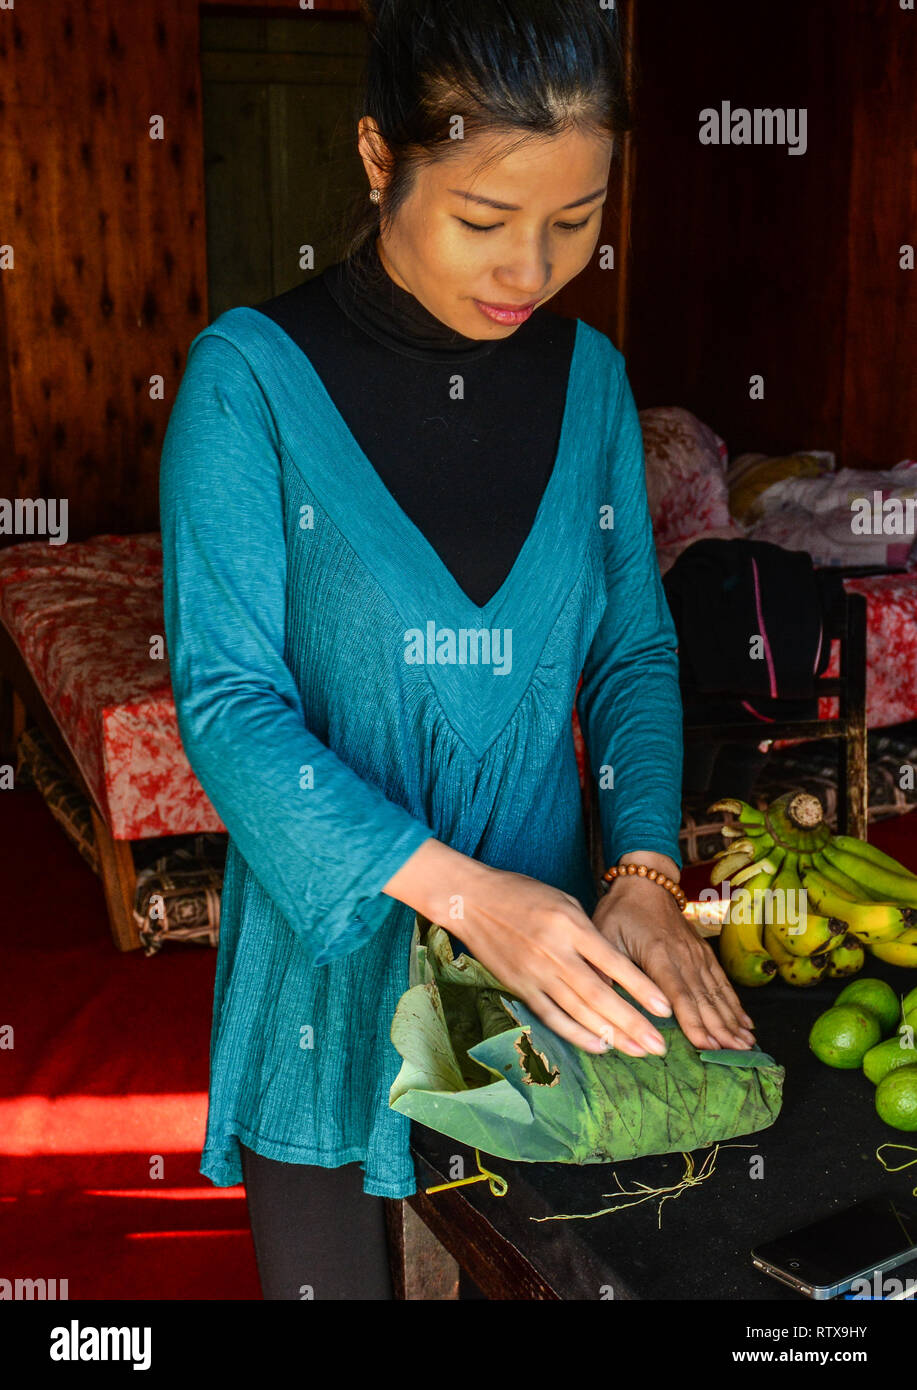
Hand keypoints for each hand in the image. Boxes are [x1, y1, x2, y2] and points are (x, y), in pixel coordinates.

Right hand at [451, 862, 677, 1057]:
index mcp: (570, 926)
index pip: (613, 963)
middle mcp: (554, 953)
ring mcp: (535, 973)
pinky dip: (576, 1034)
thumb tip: (617, 971)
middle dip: (632, 1023)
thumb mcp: (565, 902)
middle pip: (599, 996)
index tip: (665, 1009)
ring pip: (578, 1011)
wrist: (472, 901)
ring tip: (638, 1051)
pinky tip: (599, 1046)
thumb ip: (590, 935)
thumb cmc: (523, 895)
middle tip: (659, 1046)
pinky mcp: (519, 987)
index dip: (641, 988)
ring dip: (611, 1035)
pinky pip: (551, 1017)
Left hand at [593, 874, 756, 1050]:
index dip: (693, 1021)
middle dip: (721, 1028)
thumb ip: (605, 970)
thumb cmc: (620, 911)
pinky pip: (722, 981)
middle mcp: (684, 956)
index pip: (678, 994)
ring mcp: (697, 954)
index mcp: (659, 954)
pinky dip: (735, 1003)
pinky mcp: (703, 952)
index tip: (706, 1045)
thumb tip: (598, 1004)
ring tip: (746, 1044)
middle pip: (704, 998)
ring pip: (717, 992)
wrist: (645, 882)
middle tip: (736, 1054)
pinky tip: (745, 1022)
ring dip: (732, 1019)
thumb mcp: (603, 936)